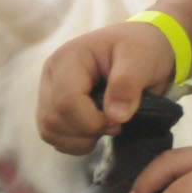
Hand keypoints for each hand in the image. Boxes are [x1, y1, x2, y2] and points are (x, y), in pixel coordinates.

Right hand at [34, 18, 179, 154]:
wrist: (140, 49)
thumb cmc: (141, 49)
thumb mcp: (142, 58)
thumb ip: (128, 83)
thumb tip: (115, 116)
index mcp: (69, 58)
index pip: (66, 102)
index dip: (92, 121)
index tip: (119, 119)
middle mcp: (51, 74)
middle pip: (54, 119)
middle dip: (87, 131)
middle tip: (115, 122)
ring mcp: (49, 91)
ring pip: (50, 131)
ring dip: (80, 139)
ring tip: (105, 125)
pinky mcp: (53, 106)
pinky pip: (53, 136)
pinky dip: (75, 142)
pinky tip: (94, 131)